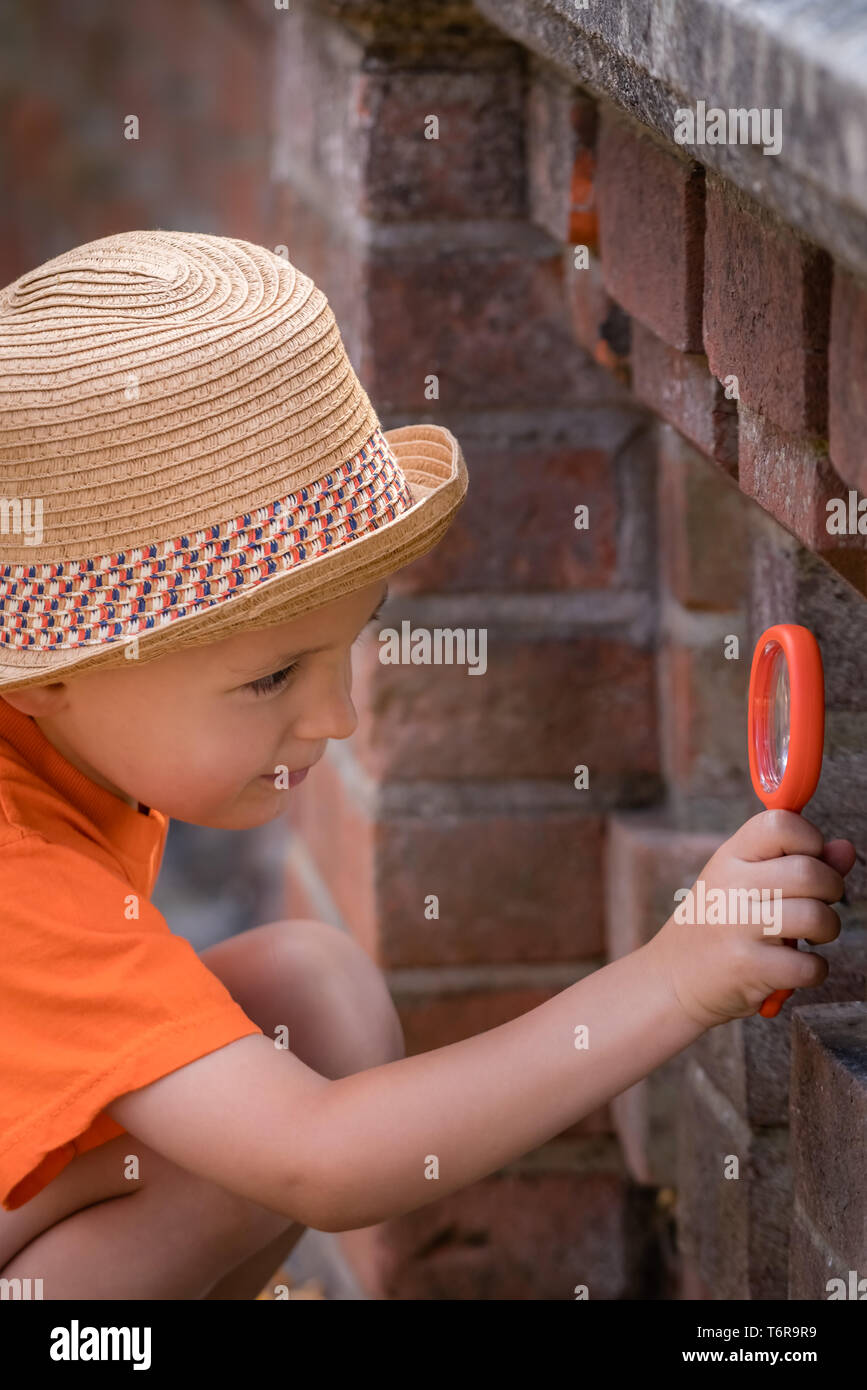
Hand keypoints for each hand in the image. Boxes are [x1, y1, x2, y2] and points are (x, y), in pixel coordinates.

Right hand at [644, 810, 856, 1029]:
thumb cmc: (718, 924)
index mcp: (730, 857)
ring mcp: (737, 927)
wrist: (673, 978)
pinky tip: (794, 966)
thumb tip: (846, 849)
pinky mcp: (747, 968)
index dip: (809, 839)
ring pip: (817, 917)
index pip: (780, 823)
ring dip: (828, 930)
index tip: (807, 859)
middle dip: (832, 890)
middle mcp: (730, 886)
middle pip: (810, 872)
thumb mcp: (744, 882)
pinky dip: (814, 970)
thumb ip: (797, 862)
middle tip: (818, 903)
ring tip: (810, 935)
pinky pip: (810, 966)